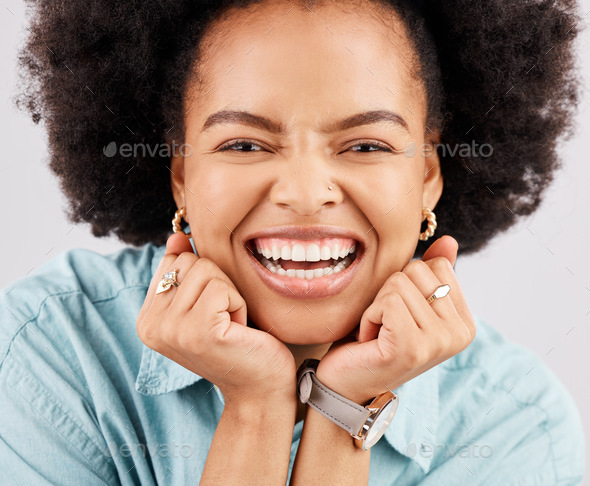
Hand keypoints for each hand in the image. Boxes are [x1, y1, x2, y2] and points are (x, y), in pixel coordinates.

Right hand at [136, 233, 296, 404]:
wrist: (258, 388)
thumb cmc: (236, 343)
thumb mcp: (204, 304)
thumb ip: (185, 272)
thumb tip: (177, 237)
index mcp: (147, 319)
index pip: (172, 261)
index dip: (203, 279)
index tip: (211, 313)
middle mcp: (150, 326)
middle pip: (189, 261)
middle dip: (217, 284)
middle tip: (223, 320)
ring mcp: (171, 330)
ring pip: (206, 270)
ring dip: (230, 295)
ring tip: (230, 326)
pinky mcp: (198, 331)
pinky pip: (221, 287)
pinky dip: (239, 304)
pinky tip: (238, 331)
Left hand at [315, 235, 475, 404]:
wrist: (347, 384)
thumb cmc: (376, 340)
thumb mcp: (407, 304)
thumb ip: (431, 275)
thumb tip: (449, 240)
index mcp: (464, 323)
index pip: (436, 265)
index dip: (407, 283)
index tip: (399, 316)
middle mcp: (458, 335)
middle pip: (417, 269)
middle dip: (389, 292)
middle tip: (385, 325)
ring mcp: (437, 343)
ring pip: (398, 282)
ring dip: (376, 305)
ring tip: (378, 333)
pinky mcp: (411, 346)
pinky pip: (387, 300)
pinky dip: (369, 315)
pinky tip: (369, 339)